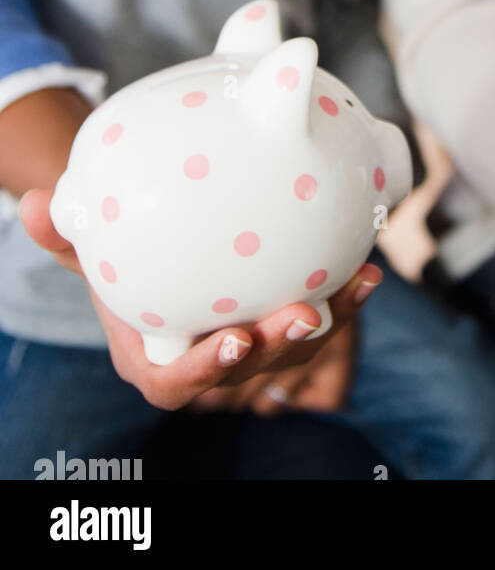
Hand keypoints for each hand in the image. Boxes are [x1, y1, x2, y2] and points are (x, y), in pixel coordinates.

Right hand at [19, 187, 380, 411]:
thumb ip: (66, 234)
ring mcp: (252, 339)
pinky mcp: (284, 315)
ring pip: (295, 347)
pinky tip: (368, 267)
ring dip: (330, 320)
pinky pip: (320, 314)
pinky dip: (345, 296)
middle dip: (281, 347)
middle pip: (250, 368)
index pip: (177, 382)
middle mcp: (209, 355)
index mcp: (156, 354)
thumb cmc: (124, 255)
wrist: (158, 244)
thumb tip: (32, 204)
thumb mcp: (93, 245)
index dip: (207, 371)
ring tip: (358, 284)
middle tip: (304, 313)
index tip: (232, 340)